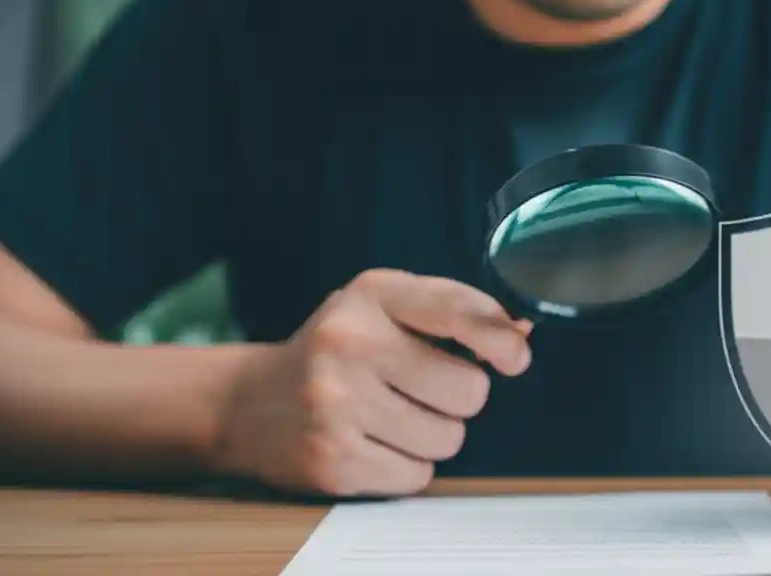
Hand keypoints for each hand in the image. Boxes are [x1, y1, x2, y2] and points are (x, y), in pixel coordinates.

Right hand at [210, 269, 531, 495]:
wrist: (249, 402)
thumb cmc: (336, 350)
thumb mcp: (384, 308)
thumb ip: (453, 312)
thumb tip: (521, 332)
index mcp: (371, 295)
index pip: (457, 310)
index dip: (501, 339)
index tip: (515, 356)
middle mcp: (349, 343)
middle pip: (468, 390)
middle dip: (461, 397)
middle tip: (424, 390)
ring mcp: (336, 404)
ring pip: (447, 438)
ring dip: (433, 434)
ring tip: (392, 416)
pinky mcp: (332, 459)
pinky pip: (417, 475)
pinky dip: (407, 466)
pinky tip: (373, 443)